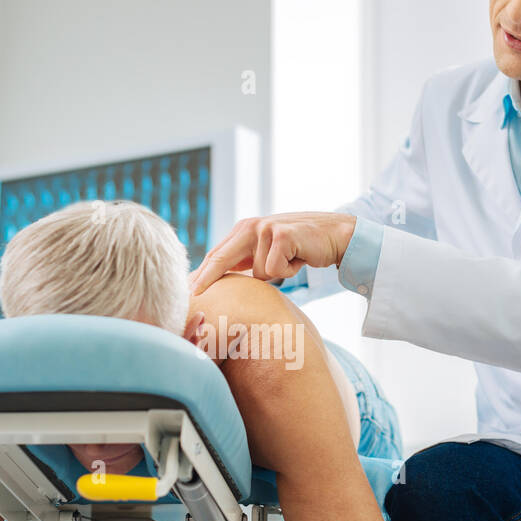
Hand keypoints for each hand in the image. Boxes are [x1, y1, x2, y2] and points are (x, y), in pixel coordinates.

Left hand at [189, 212, 357, 295]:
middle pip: (220, 258)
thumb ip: (246, 259)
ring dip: (276, 274)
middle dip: (206, 278)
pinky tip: (298, 258)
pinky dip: (289, 271)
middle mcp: (250, 226)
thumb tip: (219, 278)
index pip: (216, 254)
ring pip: (257, 273)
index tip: (186, 290)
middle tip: (192, 294)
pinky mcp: (281, 236)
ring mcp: (265, 229)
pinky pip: (275, 271)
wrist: (335, 234)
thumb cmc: (300, 247)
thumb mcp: (268, 251)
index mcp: (243, 230)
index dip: (201, 274)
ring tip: (290, 260)